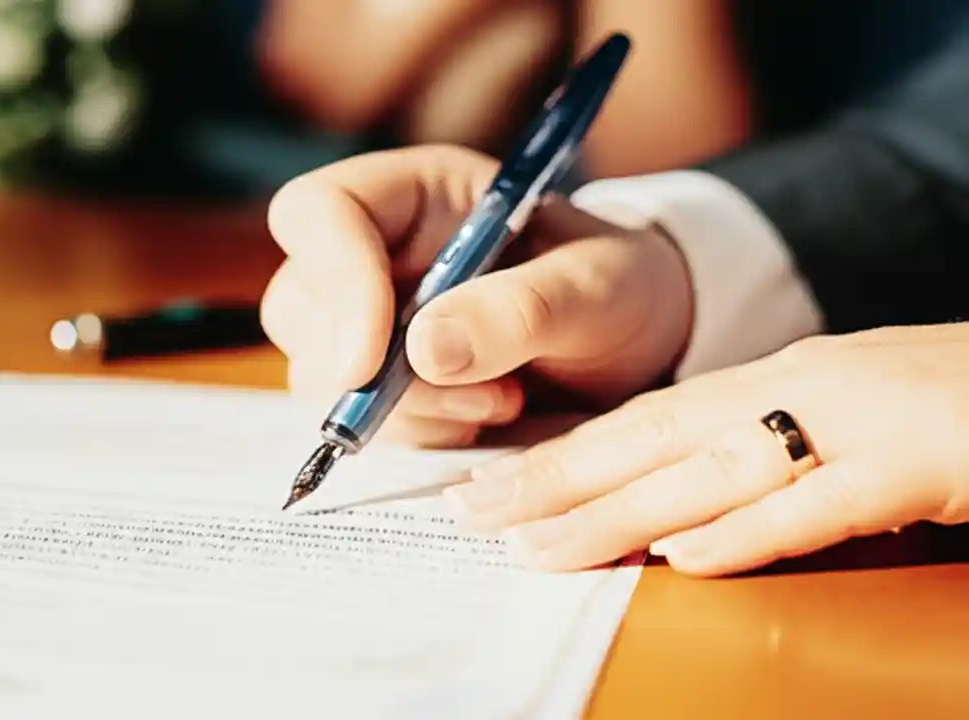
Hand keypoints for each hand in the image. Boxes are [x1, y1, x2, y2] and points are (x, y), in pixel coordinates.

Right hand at [261, 145, 693, 446]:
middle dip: (369, 366)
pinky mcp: (383, 385)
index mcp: (414, 195)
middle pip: (297, 303)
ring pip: (321, 374)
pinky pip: (360, 422)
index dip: (335, 279)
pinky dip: (419, 433)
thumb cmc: (621, 287)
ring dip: (406, 410)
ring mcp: (370, 322)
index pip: (321, 212)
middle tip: (471, 392)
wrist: (640, 345)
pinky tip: (485, 418)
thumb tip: (425, 350)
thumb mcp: (598, 287)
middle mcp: (375, 253)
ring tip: (502, 400)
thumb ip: (523, 308)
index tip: (375, 356)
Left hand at [443, 324, 968, 575]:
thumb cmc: (944, 403)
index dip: (561, 456)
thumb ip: (757, 455)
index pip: (643, 423)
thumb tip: (675, 513)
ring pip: (712, 469)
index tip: (488, 489)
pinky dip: (752, 528)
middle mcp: (796, 391)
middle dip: (553, 480)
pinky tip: (686, 556)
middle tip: (472, 516)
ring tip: (538, 548)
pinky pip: (823, 499)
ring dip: (616, 512)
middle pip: (651, 439)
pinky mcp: (918, 459)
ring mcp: (854, 421)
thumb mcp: (835, 419)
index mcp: (772, 383)